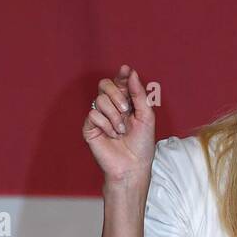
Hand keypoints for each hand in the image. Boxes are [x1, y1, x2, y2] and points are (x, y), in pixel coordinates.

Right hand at [83, 64, 155, 185]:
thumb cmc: (142, 145)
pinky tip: (112, 136)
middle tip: (126, 109)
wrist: (133, 166)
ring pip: (99, 99)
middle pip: (105, 84)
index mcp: (125, 103)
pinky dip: (105, 125)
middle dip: (116, 94)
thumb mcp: (146, 116)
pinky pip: (93, 115)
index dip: (121, 75)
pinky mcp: (90, 128)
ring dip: (114, 115)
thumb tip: (131, 72)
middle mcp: (111, 107)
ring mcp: (99, 117)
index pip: (119, 82)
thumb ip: (139, 94)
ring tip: (121, 131)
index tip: (126, 70)